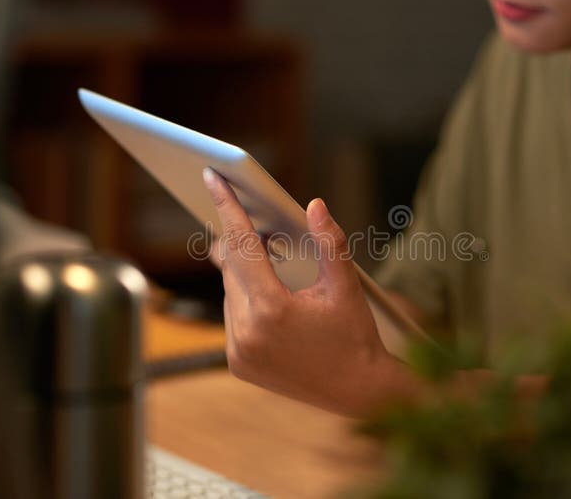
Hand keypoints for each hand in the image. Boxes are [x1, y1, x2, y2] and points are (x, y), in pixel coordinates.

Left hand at [203, 168, 396, 414]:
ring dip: (246, 273)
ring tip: (271, 259)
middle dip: (243, 241)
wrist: (359, 392)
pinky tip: (269, 295)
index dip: (227, 208)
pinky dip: (246, 300)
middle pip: (232, 268)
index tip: (211, 178)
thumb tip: (315, 206)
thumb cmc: (356, 336)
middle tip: (257, 221)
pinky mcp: (238, 364)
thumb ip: (329, 242)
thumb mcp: (346, 286)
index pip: (242, 246)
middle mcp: (246, 333)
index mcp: (272, 309)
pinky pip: (233, 318)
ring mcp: (238, 352)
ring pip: (230, 292)